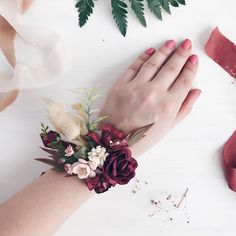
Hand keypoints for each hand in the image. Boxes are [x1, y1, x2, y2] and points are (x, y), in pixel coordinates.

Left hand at [100, 39, 200, 155]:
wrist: (114, 143)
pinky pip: (134, 66)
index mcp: (168, 105)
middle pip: (171, 67)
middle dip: (181, 53)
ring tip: (170, 43)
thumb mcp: (167, 128)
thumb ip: (184, 109)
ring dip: (163, 51)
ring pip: (153, 63)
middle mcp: (154, 93)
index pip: (184, 80)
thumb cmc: (143, 138)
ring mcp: (136, 87)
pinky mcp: (120, 85)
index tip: (193, 59)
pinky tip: (150, 51)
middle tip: (185, 44)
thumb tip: (196, 91)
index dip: (190, 67)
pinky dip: (143, 56)